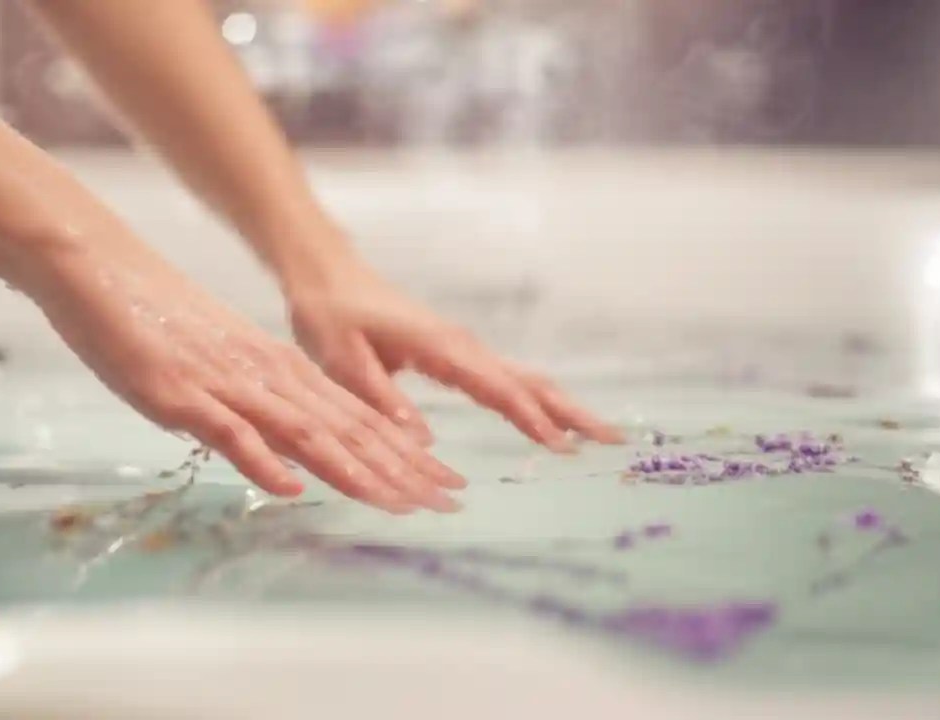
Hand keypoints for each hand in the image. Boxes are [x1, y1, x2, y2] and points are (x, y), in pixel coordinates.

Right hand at [29, 243, 464, 513]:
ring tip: (400, 502)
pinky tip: (292, 488)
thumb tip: (298, 463)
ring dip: (355, 470)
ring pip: (305, 432)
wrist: (104, 267)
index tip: (447, 484)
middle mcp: (268, 377)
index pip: (358, 419)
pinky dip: (263, 459)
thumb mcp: (225, 367)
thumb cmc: (161, 321)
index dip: (405, 455)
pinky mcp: (181, 393)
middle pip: (348, 429)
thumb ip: (263, 411)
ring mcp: (228, 385)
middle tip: (452, 500)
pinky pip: (229, 430)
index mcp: (281, 370)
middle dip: (402, 470)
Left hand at [284, 255, 623, 449]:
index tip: (561, 445)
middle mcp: (460, 346)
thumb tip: (423, 439)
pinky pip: (504, 381)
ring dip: (562, 408)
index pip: (494, 387)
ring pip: (523, 381)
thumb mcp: (342, 359)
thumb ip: (381, 396)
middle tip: (613, 439)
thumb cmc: (329, 314)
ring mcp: (462, 350)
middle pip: (526, 381)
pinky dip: (535, 402)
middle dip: (570, 411)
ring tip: (600, 436)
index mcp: (438, 346)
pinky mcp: (456, 356)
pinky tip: (551, 424)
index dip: (528, 417)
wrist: (327, 275)